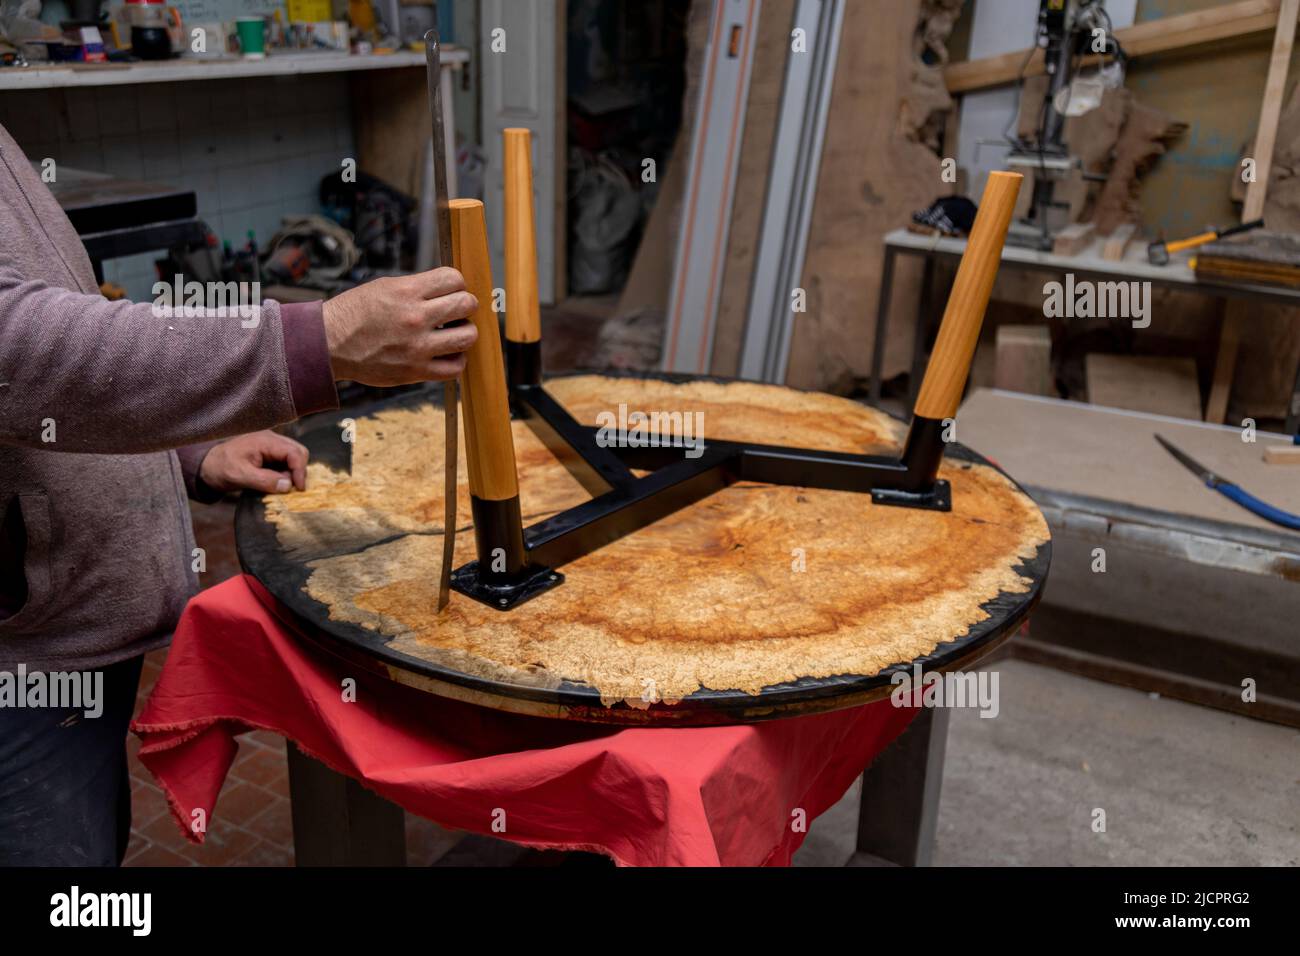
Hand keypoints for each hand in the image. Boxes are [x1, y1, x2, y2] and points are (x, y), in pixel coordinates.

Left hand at [199, 431, 309, 494]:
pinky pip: (286, 462)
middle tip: (291, 488)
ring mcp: (271, 446)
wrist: (207, 467)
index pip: (294, 452)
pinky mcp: (269, 453)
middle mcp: (271, 439)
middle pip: (299, 451)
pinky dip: (286, 474)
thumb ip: (265, 480)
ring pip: (294, 457)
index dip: (300, 470)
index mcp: (265, 440)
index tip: (298, 489)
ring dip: (292, 473)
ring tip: (280, 487)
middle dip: (298, 471)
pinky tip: (276, 483)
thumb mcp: (240, 476)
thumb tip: (288, 486)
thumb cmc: (220, 469)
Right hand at [322, 268, 478, 385]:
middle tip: (455, 312)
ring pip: (467, 336)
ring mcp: (417, 346)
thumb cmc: (355, 314)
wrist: (328, 344)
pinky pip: (455, 367)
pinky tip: (447, 353)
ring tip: (453, 333)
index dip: (456, 284)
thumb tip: (448, 289)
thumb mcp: (384, 287)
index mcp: (406, 291)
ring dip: (465, 332)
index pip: (454, 278)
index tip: (450, 291)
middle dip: (465, 305)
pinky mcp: (415, 371)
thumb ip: (417, 288)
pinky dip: (457, 359)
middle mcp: (415, 317)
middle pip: (467, 304)